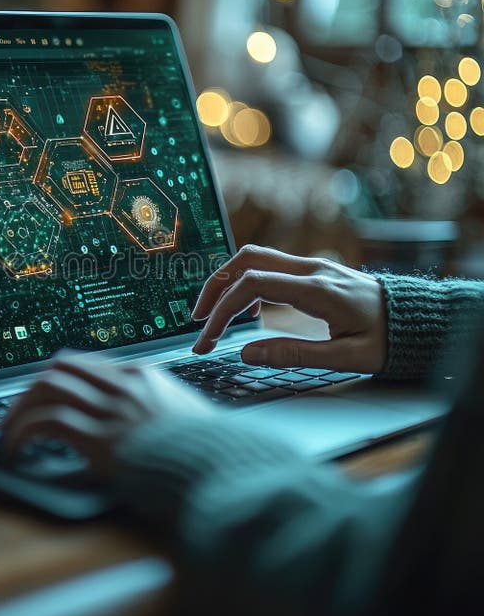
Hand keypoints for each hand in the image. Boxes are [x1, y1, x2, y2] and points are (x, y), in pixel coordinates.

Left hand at [0, 350, 211, 474]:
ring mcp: (112, 410)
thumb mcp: (182, 414)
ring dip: (19, 409)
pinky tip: (16, 448)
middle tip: (16, 413)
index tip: (40, 399)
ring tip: (7, 432)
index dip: (54, 380)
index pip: (84, 364)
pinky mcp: (101, 439)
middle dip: (31, 389)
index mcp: (141, 376)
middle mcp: (123, 386)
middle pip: (59, 368)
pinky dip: (23, 432)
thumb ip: (154, 405)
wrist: (222, 470)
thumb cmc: (208, 451)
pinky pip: (47, 423)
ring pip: (47, 388)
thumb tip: (134, 415)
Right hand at [191, 245, 386, 373]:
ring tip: (212, 315)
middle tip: (197, 320)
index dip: (221, 310)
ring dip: (226, 281)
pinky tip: (244, 310)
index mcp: (317, 289)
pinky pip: (268, 266)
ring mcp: (311, 265)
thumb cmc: (389, 339)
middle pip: (245, 260)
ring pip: (253, 258)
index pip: (252, 286)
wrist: (418, 318)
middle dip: (214, 287)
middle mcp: (310, 269)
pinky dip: (245, 282)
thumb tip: (247, 354)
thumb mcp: (347, 357)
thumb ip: (294, 354)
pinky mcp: (311, 271)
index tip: (207, 339)